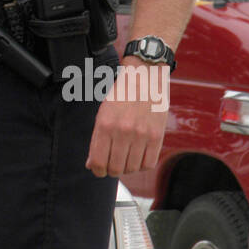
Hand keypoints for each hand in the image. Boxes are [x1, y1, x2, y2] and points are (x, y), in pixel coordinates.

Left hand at [84, 58, 168, 177]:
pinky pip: (148, 164)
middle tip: (112, 166)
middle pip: (115, 168)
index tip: (99, 169)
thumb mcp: (103, 113)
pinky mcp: (157, 136)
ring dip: (127, 168)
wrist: (145, 77)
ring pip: (132, 168)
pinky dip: (142, 165)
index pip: (98, 161)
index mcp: (105, 124)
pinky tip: (138, 157)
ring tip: (125, 159)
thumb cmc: (121, 95)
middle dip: (111, 171)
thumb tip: (91, 164)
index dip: (97, 170)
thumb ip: (97, 139)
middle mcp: (122, 131)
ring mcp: (141, 135)